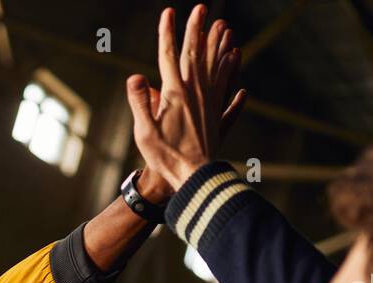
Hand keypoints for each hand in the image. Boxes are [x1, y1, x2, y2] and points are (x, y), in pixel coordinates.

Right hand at [126, 5, 246, 198]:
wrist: (193, 176)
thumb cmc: (165, 157)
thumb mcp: (144, 132)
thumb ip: (140, 102)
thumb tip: (135, 76)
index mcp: (174, 93)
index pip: (168, 56)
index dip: (167, 33)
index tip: (168, 13)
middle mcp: (194, 92)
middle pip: (195, 54)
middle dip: (196, 29)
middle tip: (202, 8)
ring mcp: (209, 101)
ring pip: (215, 65)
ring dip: (218, 43)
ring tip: (223, 26)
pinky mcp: (218, 113)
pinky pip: (226, 85)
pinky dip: (231, 69)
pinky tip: (236, 60)